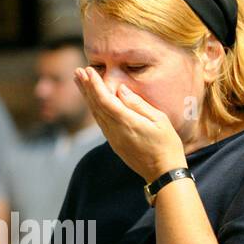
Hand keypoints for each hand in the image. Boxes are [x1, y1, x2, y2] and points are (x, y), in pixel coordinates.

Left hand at [74, 66, 185, 181]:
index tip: (88, 70)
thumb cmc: (166, 144)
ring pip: (96, 114)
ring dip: (87, 97)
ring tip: (80, 83)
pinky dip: (94, 109)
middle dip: (86, 88)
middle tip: (77, 72)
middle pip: (96, 106)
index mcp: (127, 122)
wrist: (163, 172)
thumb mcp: (159, 120)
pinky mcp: (115, 144)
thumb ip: (138, 104)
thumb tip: (121, 89)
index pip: (105, 100)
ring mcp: (113, 139)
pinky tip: (92, 102)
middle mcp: (115, 131)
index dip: (95, 84)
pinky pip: (101, 123)